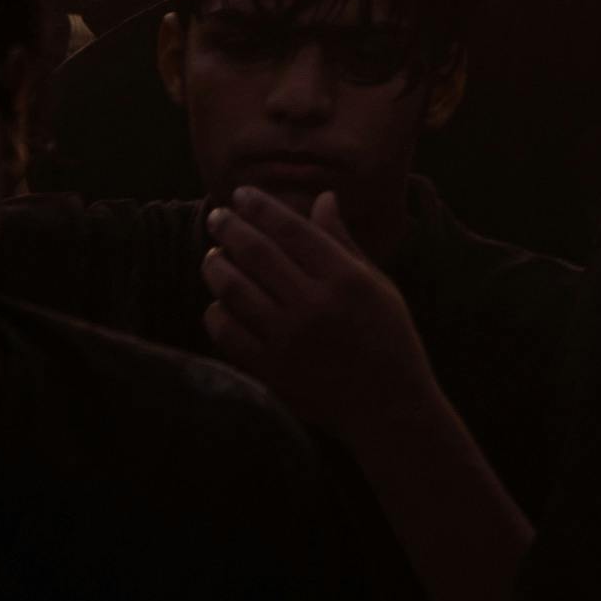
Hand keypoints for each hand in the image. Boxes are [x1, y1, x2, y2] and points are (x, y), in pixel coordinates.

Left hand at [199, 182, 440, 444]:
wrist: (388, 407)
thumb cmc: (388, 338)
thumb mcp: (376, 284)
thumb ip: (343, 242)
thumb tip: (322, 197)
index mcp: (345, 279)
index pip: (292, 229)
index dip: (262, 207)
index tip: (242, 193)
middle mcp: (314, 305)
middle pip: (258, 253)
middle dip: (230, 228)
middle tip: (216, 216)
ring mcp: (289, 339)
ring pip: (235, 290)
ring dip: (216, 266)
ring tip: (212, 256)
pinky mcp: (272, 370)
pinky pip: (228, 333)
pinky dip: (216, 312)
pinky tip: (218, 302)